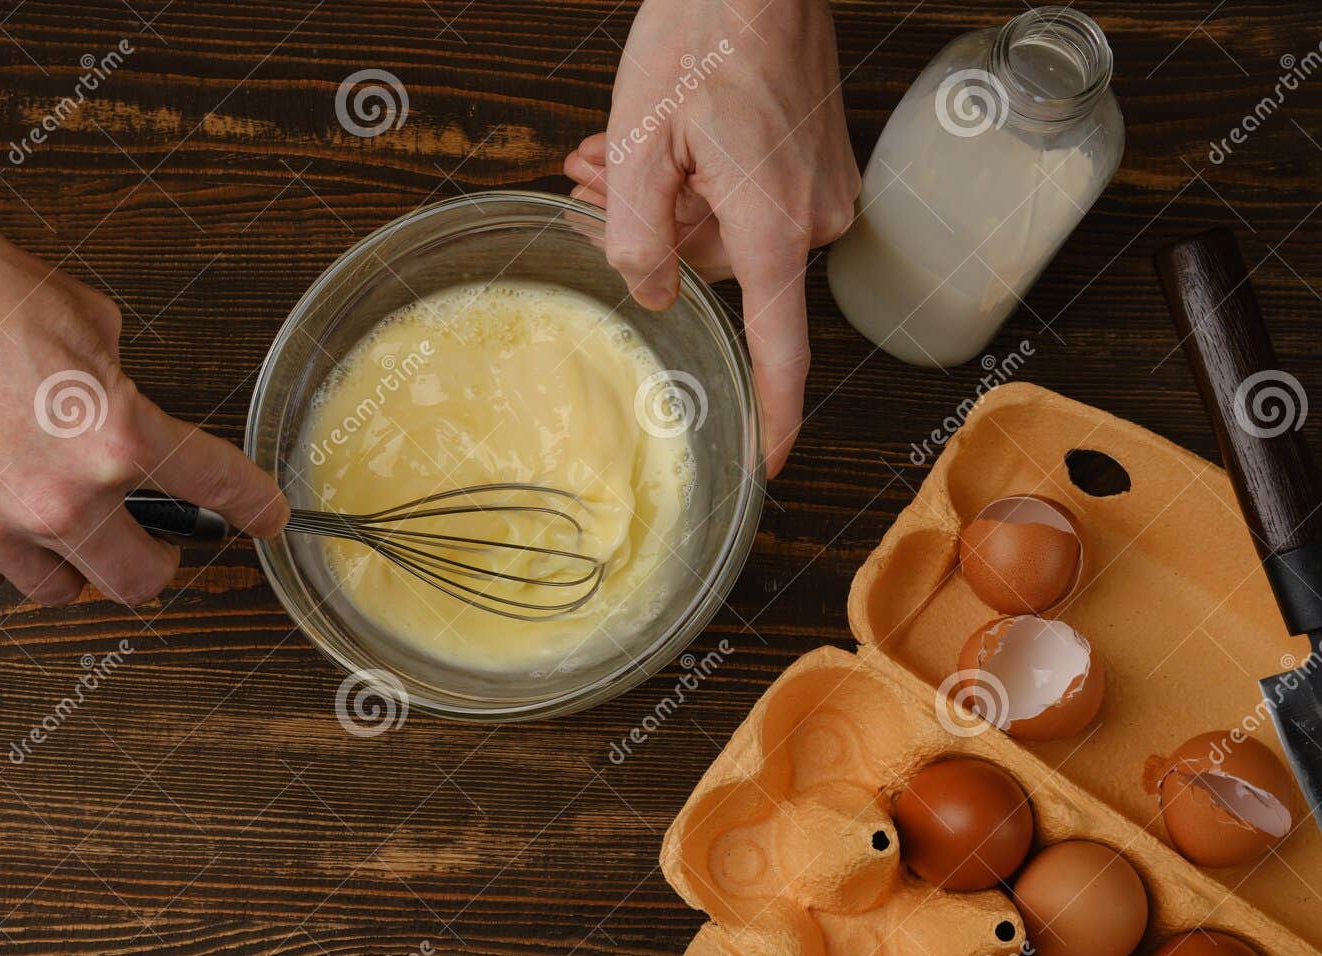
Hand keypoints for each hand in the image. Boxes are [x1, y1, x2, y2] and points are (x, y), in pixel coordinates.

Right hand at [0, 10, 285, 605]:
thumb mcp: (85, 321)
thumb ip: (118, 388)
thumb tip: (124, 415)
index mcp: (115, 438)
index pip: (215, 486)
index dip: (253, 506)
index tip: (268, 520)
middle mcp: (58, 498)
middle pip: (136, 582)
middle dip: (152, 564)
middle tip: (151, 546)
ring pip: (56, 590)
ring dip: (69, 565)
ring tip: (55, 524)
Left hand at [564, 0, 859, 474]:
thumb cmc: (705, 33)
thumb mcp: (639, 144)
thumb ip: (637, 240)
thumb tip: (651, 293)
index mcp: (770, 227)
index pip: (780, 349)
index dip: (774, 414)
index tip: (767, 461)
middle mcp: (808, 218)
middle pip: (717, 269)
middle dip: (649, 236)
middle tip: (586, 182)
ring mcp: (819, 187)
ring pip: (724, 228)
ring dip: (663, 199)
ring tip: (606, 150)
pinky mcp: (816, 160)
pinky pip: (747, 196)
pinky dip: (698, 180)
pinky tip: (659, 142)